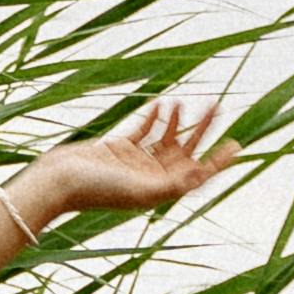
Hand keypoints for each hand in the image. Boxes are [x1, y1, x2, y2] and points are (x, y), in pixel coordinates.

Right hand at [5, 101, 238, 232]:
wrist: (58, 182)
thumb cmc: (96, 190)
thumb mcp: (138, 190)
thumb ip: (170, 185)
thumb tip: (200, 174)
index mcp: (159, 190)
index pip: (197, 174)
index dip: (218, 161)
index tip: (235, 145)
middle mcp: (151, 177)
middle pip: (185, 151)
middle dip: (202, 129)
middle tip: (217, 106)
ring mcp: (135, 162)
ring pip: (165, 139)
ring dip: (177, 121)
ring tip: (184, 102)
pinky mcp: (118, 148)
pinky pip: (143, 132)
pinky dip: (154, 119)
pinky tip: (162, 105)